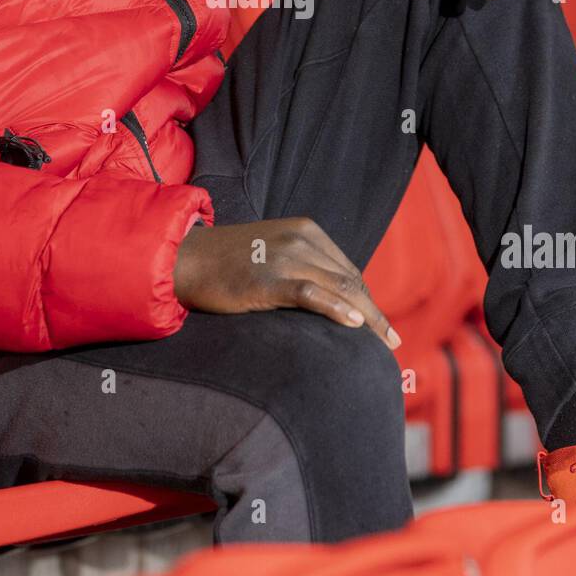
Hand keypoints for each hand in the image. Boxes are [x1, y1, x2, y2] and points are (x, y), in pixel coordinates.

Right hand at [173, 218, 400, 348]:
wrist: (185, 259)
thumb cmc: (227, 262)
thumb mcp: (272, 252)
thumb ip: (302, 265)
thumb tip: (330, 297)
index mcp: (306, 230)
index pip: (348, 270)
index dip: (367, 300)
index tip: (379, 325)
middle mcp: (302, 239)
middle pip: (350, 280)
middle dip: (373, 313)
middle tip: (390, 342)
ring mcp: (285, 257)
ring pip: (339, 288)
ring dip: (366, 318)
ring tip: (382, 344)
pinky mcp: (268, 279)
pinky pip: (311, 295)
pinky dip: (336, 309)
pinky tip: (354, 326)